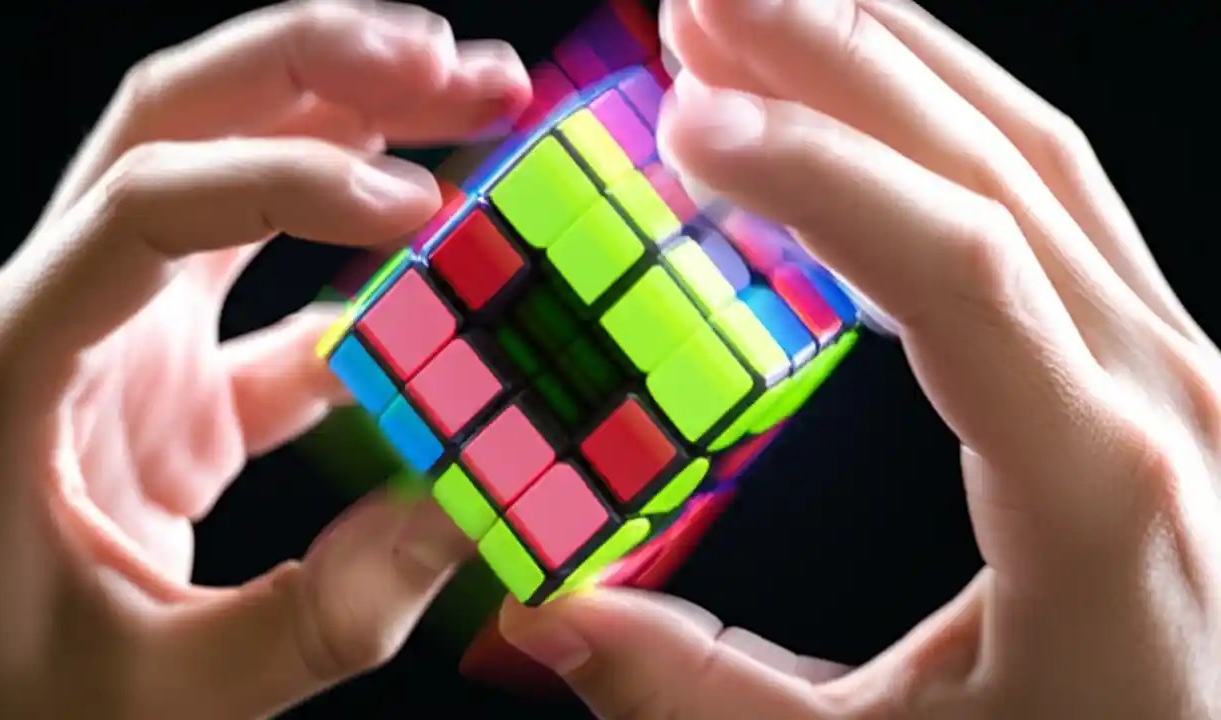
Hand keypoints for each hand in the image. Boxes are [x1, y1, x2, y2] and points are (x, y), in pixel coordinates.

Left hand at [0, 3, 529, 716]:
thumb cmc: (4, 705)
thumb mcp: (165, 690)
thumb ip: (320, 615)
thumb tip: (466, 515)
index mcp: (16, 366)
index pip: (146, 204)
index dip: (291, 183)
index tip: (419, 212)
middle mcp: (61, 315)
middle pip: (175, 122)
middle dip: (320, 70)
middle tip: (455, 67)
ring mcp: (114, 337)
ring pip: (222, 170)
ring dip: (343, 124)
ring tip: (464, 98)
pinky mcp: (168, 377)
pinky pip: (268, 294)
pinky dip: (355, 270)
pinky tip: (438, 268)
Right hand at [499, 1, 1219, 717]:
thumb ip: (703, 695)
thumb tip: (547, 615)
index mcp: (1099, 500)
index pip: (961, 276)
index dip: (818, 174)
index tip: (687, 117)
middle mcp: (1164, 403)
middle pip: (998, 172)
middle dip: (836, 63)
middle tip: (700, 1)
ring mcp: (1179, 372)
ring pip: (1038, 162)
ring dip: (891, 67)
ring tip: (761, 9)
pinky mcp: (1158, 369)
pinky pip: (1058, 207)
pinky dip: (951, 126)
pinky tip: (872, 99)